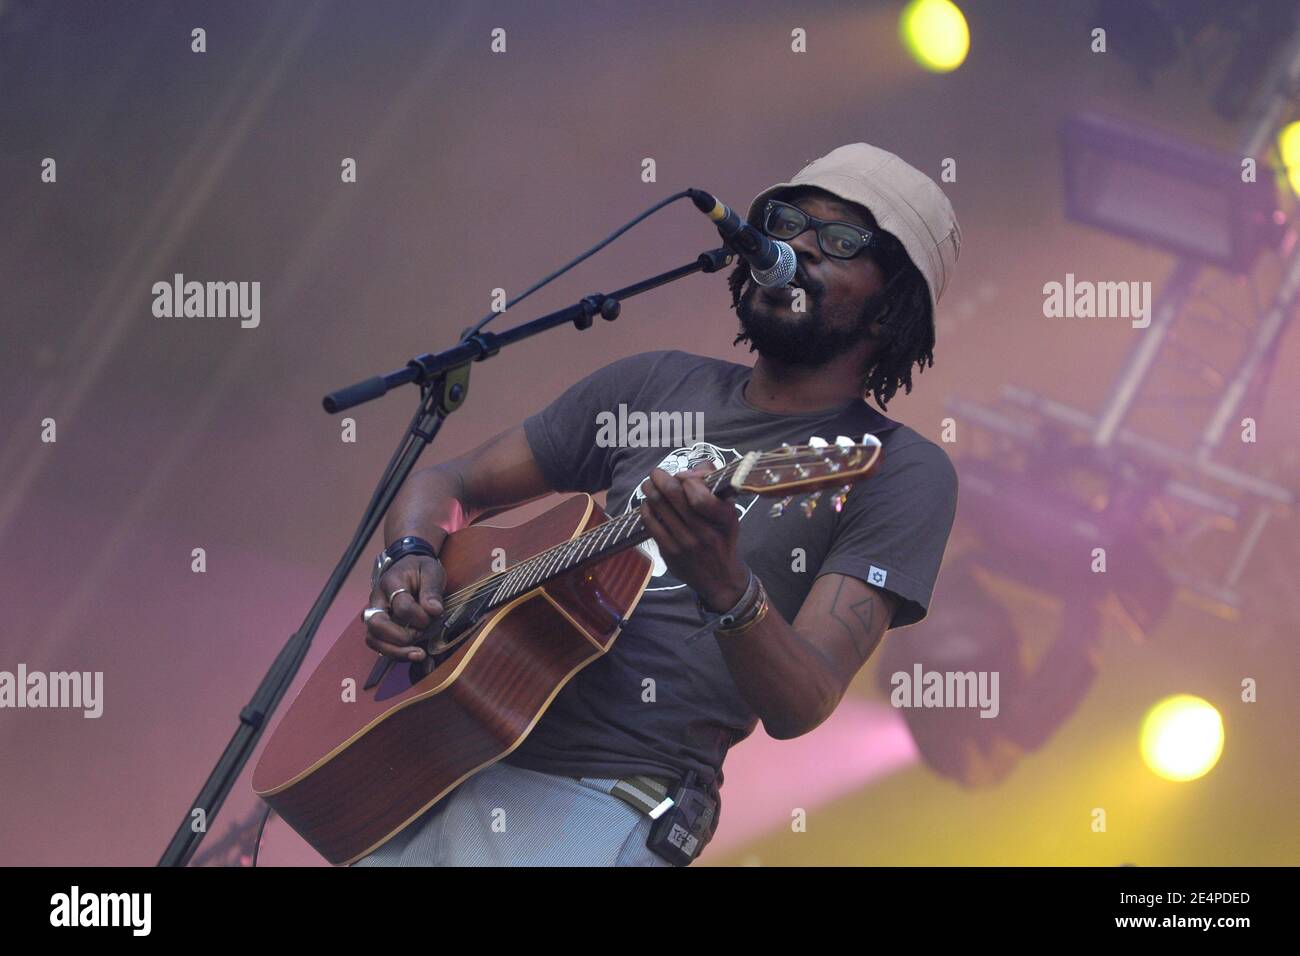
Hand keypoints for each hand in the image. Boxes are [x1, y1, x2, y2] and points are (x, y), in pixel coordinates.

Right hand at [364, 554, 444, 660]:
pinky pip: (379, 645)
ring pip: (373, 639)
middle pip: (376, 625)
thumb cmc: (420, 570)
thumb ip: (432, 590)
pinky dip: (395, 654)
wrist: (408, 567)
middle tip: (421, 636)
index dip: (420, 616)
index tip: (435, 614)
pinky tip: (414, 655)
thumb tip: (434, 611)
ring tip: (419, 655)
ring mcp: (375, 614)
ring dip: (396, 651)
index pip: (401, 606)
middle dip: (400, 637)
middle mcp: (377, 600)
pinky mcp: (378, 627)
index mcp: (391, 583)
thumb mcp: (431, 571)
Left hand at [638, 466, 749, 611]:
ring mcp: (686, 543)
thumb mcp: (730, 515)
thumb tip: (694, 470)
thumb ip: (716, 489)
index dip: (686, 478)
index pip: (700, 492)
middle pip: (674, 495)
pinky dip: (646, 510)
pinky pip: (652, 525)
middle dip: (660, 478)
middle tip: (656, 473)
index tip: (681, 475)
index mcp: (724, 518)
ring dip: (650, 491)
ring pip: (659, 507)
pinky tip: (647, 505)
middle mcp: (706, 531)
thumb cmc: (723, 539)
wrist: (721, 579)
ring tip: (647, 485)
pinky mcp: (671, 553)